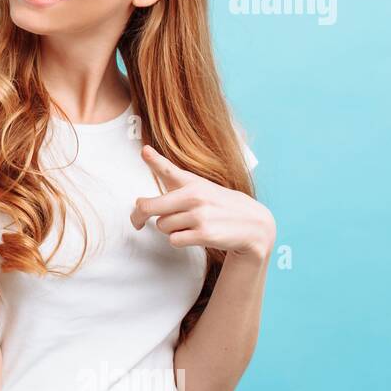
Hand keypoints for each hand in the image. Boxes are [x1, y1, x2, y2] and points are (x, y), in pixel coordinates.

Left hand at [131, 144, 274, 260]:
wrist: (253, 224)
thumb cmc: (217, 203)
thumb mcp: (196, 184)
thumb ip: (168, 171)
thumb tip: (143, 150)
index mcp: (192, 183)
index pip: (168, 170)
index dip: (154, 160)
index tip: (144, 151)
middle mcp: (195, 196)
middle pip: (149, 208)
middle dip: (139, 216)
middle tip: (137, 221)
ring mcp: (200, 215)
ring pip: (162, 226)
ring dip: (170, 229)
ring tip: (187, 224)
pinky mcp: (205, 234)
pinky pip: (174, 240)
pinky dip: (179, 240)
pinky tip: (194, 234)